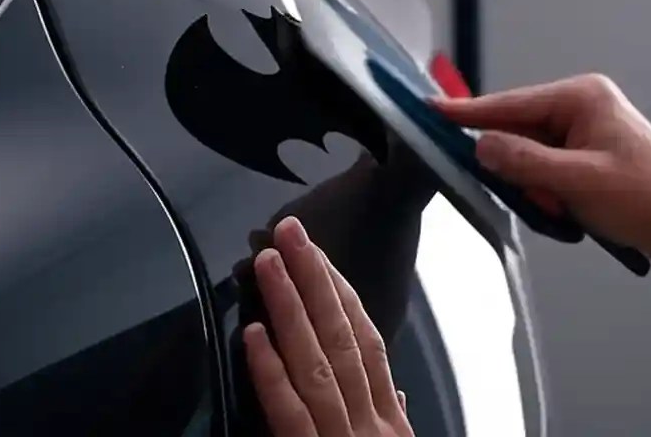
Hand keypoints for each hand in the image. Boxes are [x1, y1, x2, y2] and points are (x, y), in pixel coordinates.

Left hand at [245, 216, 413, 436]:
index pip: (366, 342)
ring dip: (289, 306)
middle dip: (314, 280)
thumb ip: (394, 419)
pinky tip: (253, 333)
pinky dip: (270, 370)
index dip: (341, 293)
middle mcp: (368, 422)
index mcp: (389, 420)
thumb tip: (398, 392)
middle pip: (341, 338)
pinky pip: (287, 410)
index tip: (317, 253)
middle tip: (289, 232)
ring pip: (314, 363)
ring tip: (268, 262)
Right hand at [434, 74, 650, 270]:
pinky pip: (547, 171)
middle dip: (518, 170)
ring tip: (567, 211)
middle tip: (538, 199)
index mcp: (581, 97)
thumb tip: (482, 146)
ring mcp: (586, 132)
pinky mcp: (589, 158)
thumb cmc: (650, 201)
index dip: (466, 113)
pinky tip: (571, 213)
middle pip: (516, 132)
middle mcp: (582, 107)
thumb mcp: (576, 182)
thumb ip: (522, 161)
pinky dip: (551, 195)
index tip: (429, 110)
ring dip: (539, 189)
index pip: (508, 104)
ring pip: (529, 156)